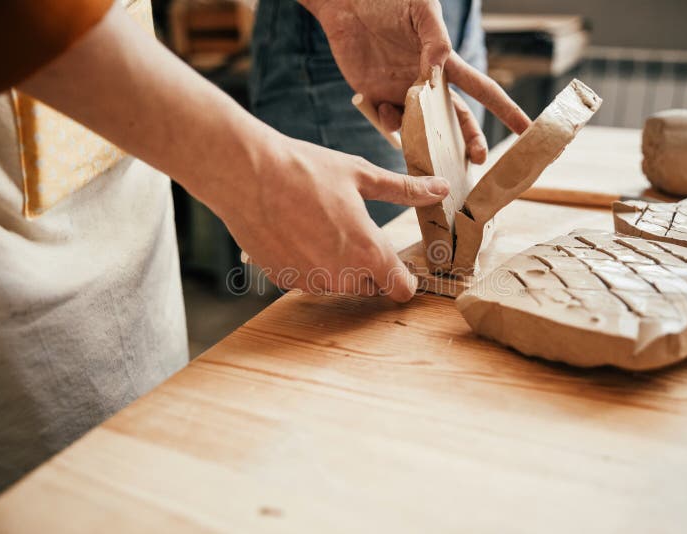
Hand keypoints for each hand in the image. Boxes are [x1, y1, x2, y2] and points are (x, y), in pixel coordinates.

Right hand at [216, 132, 450, 301]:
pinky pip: (309, 278)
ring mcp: (310, 281)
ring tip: (322, 224)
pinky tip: (298, 231)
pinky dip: (310, 263)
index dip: (405, 277)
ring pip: (339, 283)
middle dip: (370, 266)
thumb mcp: (361, 175)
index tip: (400, 261)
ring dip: (339, 264)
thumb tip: (441, 188)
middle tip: (355, 229)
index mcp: (368, 253)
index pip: (402, 290)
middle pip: (370, 286)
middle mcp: (341, 276)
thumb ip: (405, 190)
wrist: (245, 174)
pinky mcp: (284, 280)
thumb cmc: (304, 170)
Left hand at [301, 0, 531, 161]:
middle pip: (456, 119)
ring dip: (428, 141)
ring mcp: (403, 93)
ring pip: (424, 128)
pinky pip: (390, 121)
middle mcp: (428, 83)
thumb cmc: (390, 0)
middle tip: (477, 159)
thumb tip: (439, 71)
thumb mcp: (421, 9)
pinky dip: (391, 121)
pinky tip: (385, 107)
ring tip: (429, 150)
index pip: (483, 90)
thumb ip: (436, 38)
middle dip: (470, 141)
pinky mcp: (377, 97)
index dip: (505, 111)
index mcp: (446, 63)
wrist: (346, 3)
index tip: (526, 131)